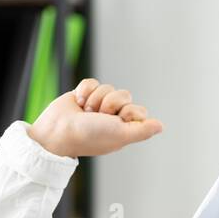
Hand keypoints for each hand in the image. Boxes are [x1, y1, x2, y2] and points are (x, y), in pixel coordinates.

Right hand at [28, 77, 163, 157]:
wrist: (57, 131)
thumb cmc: (89, 136)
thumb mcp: (120, 135)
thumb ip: (141, 131)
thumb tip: (161, 126)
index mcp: (123, 129)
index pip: (138, 110)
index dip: (130, 111)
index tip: (120, 119)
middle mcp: (112, 117)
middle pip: (124, 95)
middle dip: (110, 103)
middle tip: (99, 116)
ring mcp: (97, 105)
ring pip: (108, 87)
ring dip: (95, 98)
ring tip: (86, 112)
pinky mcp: (84, 94)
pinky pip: (92, 82)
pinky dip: (84, 90)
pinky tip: (77, 102)